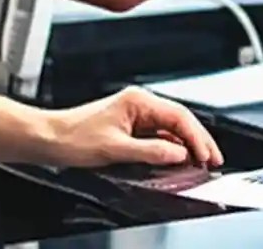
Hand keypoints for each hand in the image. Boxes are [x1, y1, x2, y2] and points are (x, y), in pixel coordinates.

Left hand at [47, 86, 224, 167]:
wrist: (49, 138)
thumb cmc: (73, 137)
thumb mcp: (115, 149)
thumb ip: (150, 151)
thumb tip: (178, 154)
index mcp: (138, 101)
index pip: (178, 116)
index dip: (196, 137)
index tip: (206, 154)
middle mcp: (139, 104)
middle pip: (179, 120)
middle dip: (198, 139)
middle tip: (214, 158)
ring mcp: (135, 114)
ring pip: (171, 128)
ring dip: (186, 144)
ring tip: (200, 160)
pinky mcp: (130, 126)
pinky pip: (158, 135)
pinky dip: (171, 147)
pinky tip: (178, 158)